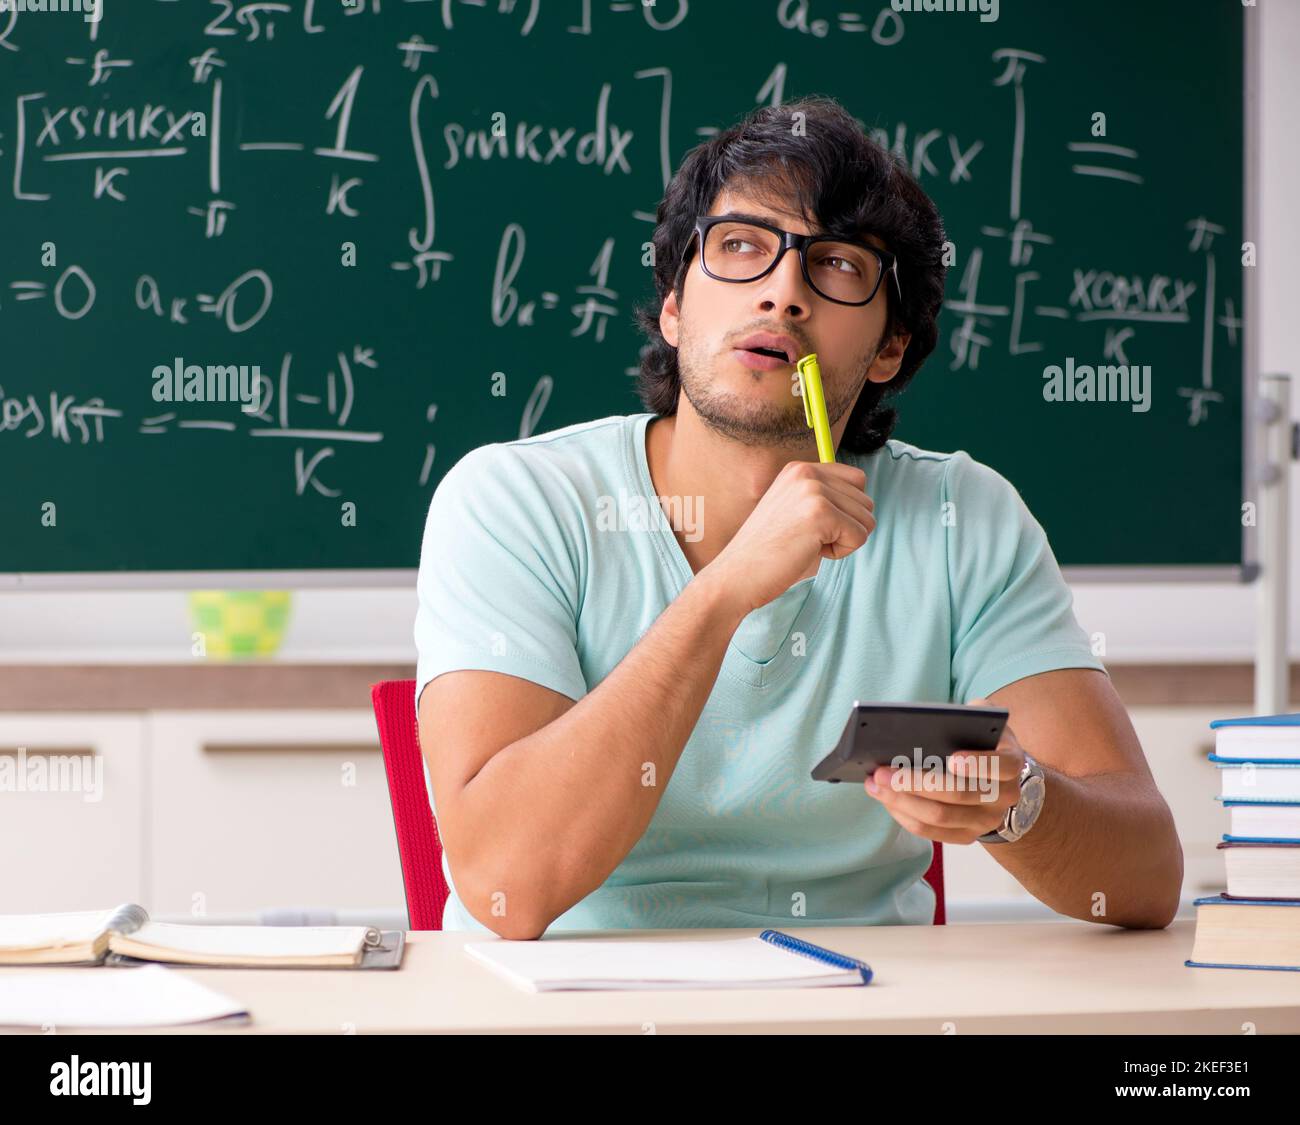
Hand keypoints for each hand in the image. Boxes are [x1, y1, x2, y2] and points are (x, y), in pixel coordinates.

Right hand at [702, 460, 874, 614]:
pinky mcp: (820, 514)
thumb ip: (824, 497)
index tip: (814, 526)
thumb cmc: (768, 552)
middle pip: (866, 500)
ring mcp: (813, 491)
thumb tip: (865, 503)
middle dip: (845, 528)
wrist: (737, 575)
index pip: (857, 480)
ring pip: (866, 519)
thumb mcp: (794, 509)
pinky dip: (840, 552)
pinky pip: (859, 537)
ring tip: (807, 545)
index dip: (845, 511)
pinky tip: (809, 552)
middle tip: (808, 539)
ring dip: (843, 541)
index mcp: (800, 469)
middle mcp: (806, 472)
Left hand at [864, 698, 1027, 844]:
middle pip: (959, 794)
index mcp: (1012, 762)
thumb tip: (927, 721)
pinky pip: (932, 832)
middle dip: (916, 782)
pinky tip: (885, 798)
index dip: (978, 763)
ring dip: (902, 801)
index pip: (1000, 765)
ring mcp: (987, 820)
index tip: (952, 759)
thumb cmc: (979, 738)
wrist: (997, 774)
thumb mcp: (981, 719)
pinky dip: (904, 815)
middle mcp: (1005, 795)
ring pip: (941, 816)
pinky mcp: (968, 835)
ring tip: (875, 784)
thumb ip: (966, 714)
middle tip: (883, 771)